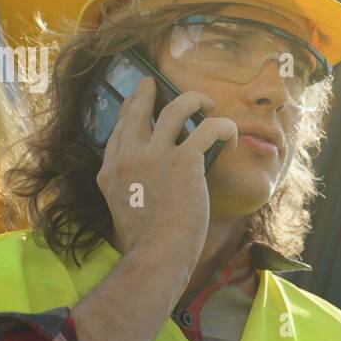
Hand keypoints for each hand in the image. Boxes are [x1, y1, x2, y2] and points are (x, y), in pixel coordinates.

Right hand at [96, 76, 236, 289]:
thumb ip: (127, 190)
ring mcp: (155, 156)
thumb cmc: (145, 245)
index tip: (137, 106)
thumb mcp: (120, 211)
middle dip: (147, 93)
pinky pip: (209, 128)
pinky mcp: (184, 160)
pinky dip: (223, 127)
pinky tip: (230, 136)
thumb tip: (147, 184)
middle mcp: (128, 157)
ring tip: (207, 103)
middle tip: (155, 84)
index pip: (118, 132)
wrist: (156, 256)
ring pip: (175, 108)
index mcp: (110, 172)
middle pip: (136, 110)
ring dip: (193, 99)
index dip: (129, 114)